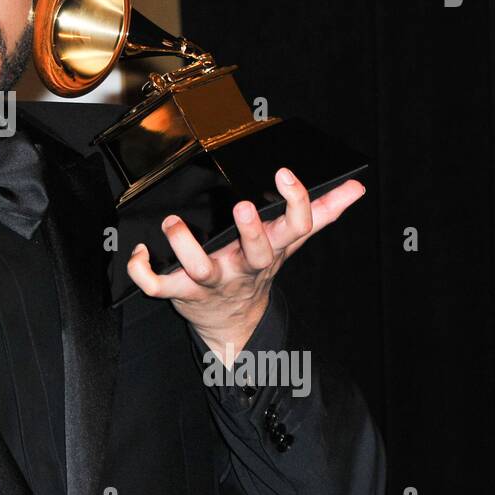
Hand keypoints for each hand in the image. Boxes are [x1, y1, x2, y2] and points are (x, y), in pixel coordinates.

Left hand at [126, 167, 364, 364]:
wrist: (232, 321)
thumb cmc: (257, 268)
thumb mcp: (289, 242)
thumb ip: (320, 214)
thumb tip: (355, 189)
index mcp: (271, 249)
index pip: (295, 228)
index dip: (296, 203)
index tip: (285, 173)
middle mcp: (244, 266)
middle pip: (255, 253)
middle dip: (251, 231)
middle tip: (242, 206)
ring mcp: (212, 281)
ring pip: (200, 269)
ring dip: (185, 247)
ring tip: (173, 223)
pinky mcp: (181, 293)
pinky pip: (159, 287)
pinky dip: (144, 272)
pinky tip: (139, 250)